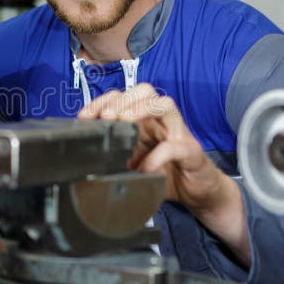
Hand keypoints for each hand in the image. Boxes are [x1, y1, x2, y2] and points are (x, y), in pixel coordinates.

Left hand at [78, 84, 248, 265]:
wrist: (198, 192)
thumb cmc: (166, 174)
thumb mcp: (133, 163)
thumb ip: (117, 155)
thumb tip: (88, 155)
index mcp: (145, 119)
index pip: (122, 96)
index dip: (101, 101)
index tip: (84, 116)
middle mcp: (162, 120)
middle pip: (144, 90)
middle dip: (121, 100)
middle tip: (106, 117)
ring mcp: (179, 132)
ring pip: (165, 104)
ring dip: (142, 109)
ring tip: (125, 122)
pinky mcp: (191, 151)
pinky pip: (174, 146)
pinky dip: (157, 155)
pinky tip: (143, 168)